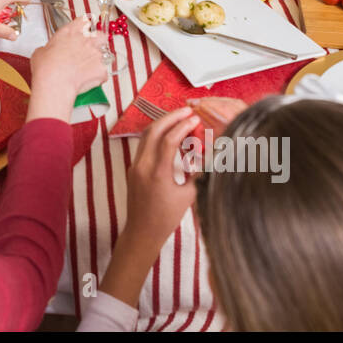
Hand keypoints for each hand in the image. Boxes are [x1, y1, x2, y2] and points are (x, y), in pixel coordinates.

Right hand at [27, 17, 107, 121]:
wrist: (54, 83)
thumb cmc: (47, 67)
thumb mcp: (41, 51)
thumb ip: (50, 48)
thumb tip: (49, 53)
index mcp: (71, 31)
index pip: (84, 22)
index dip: (84, 28)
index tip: (82, 33)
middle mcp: (86, 40)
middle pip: (101, 35)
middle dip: (98, 42)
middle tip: (90, 50)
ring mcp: (96, 54)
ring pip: (105, 55)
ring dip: (97, 61)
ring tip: (85, 70)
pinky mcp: (102, 69)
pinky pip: (103, 73)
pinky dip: (98, 77)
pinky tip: (87, 80)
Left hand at [98, 107, 201, 305]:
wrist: (142, 232)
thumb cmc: (167, 218)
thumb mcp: (188, 196)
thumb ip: (197, 174)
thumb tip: (209, 155)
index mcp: (157, 173)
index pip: (169, 140)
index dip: (183, 126)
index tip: (195, 118)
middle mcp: (142, 166)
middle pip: (153, 131)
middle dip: (171, 117)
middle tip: (187, 110)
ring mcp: (135, 166)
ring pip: (145, 136)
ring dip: (162, 124)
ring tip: (179, 117)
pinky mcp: (133, 168)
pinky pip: (144, 145)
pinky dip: (157, 135)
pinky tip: (170, 134)